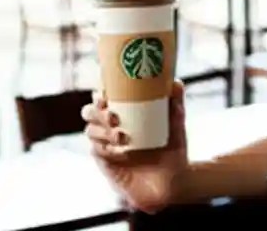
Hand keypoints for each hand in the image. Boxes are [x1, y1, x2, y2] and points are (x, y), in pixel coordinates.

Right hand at [82, 80, 188, 213]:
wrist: (170, 182)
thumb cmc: (172, 151)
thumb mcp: (176, 127)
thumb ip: (176, 106)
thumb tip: (176, 84)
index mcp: (124, 113)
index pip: (104, 97)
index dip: (100, 93)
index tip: (106, 93)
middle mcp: (111, 126)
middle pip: (89, 111)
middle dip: (97, 111)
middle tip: (114, 117)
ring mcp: (106, 144)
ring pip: (90, 130)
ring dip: (102, 130)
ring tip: (122, 137)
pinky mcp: (105, 162)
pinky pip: (96, 150)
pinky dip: (106, 148)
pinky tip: (121, 151)